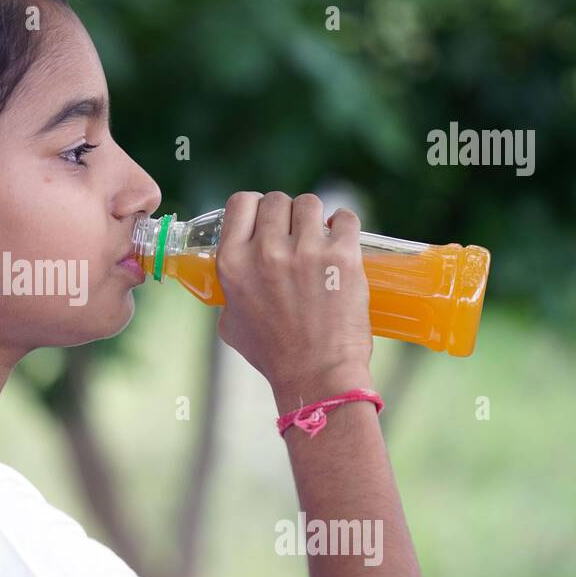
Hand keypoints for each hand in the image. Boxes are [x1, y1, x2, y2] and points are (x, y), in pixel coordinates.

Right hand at [214, 191, 373, 396]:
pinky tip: (341, 239)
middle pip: (276, 200)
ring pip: (310, 204)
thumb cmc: (273, 354)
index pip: (240, 203)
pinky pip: (345, 218)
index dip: (253, 206)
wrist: (316, 376)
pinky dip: (344, 225)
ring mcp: (305, 252)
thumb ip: (230, 291)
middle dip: (286, 213)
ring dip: (314, 218)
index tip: (264, 218)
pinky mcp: (342, 257)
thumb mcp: (231, 322)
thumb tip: (237, 274)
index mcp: (232, 263)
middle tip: (295, 234)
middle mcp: (265, 252)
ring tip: (319, 238)